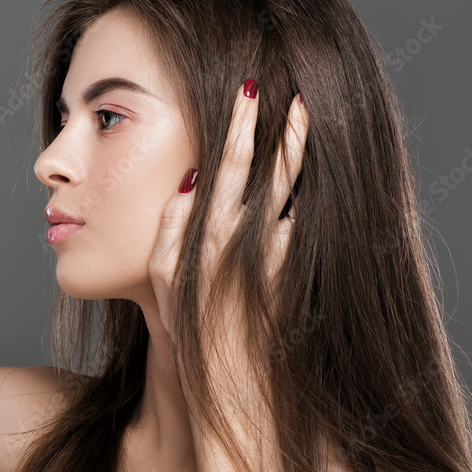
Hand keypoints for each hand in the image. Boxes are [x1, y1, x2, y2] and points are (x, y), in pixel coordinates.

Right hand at [147, 79, 308, 351]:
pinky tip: (307, 182)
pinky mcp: (293, 271)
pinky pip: (301, 224)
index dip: (241, 123)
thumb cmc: (190, 330)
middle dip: (287, 129)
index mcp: (212, 231)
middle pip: (274, 170)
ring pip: (294, 193)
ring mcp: (275, 254)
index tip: (250, 90)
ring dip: (301, 156)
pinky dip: (304, 199)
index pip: (228, 162)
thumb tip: (192, 183)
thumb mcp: (164, 279)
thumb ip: (173, 228)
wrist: (235, 382)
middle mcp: (248, 236)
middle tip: (299, 96)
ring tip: (307, 124)